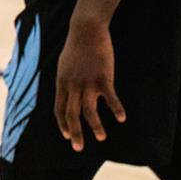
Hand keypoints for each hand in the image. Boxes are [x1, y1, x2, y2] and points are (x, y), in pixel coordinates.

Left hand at [54, 18, 123, 150]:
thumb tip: (67, 90)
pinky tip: (122, 118)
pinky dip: (116, 109)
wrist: (86, 30)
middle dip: (75, 133)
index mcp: (62, 83)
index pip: (58, 109)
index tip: (67, 136)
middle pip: (71, 114)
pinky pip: (110, 98)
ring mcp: (87, 82)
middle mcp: (72, 86)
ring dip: (95, 126)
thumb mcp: (64, 65)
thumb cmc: (76, 47)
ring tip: (101, 138)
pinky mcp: (103, 77)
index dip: (62, 124)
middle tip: (78, 148)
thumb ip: (66, 80)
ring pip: (89, 110)